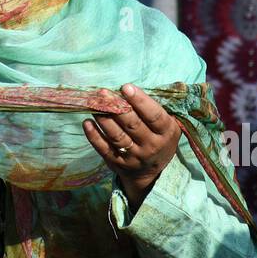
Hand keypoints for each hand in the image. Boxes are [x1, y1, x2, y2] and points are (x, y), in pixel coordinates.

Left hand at [84, 83, 180, 207]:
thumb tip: (158, 83)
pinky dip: (94, 136)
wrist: (151, 174)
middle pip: (133, 125)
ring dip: (104, 119)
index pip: (154, 116)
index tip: (126, 87)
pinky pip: (104, 149)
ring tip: (93, 104)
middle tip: (103, 92)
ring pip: (117, 136)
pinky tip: (87, 123)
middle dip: (117, 106)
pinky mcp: (118, 163)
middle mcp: (151, 146)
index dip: (140, 101)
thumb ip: (162, 107)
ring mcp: (134, 157)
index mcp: (166, 133)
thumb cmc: (159, 139)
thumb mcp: (170, 125)